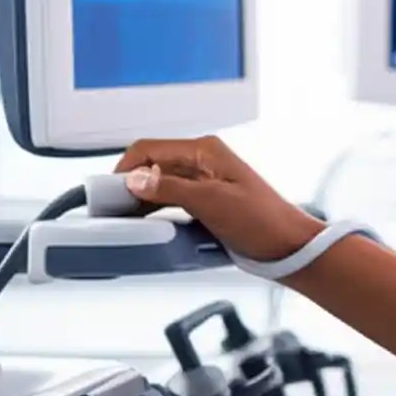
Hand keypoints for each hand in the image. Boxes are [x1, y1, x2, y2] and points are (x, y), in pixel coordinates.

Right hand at [114, 136, 323, 261]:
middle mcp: (202, 161)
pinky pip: (171, 200)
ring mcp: (204, 181)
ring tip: (123, 222)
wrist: (289, 246)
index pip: (148, 149)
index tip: (106, 194)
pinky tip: (147, 226)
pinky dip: (155, 211)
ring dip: (140, 201)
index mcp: (204, 151)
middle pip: (151, 166)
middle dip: (128, 186)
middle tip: (110, 212)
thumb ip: (171, 189)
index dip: (123, 170)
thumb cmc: (263, 220)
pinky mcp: (206, 202)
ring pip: (159, 185)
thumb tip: (137, 179)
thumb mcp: (212, 203)